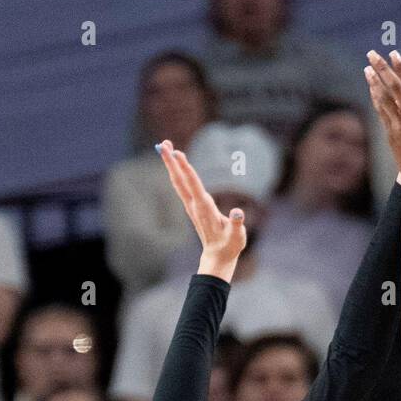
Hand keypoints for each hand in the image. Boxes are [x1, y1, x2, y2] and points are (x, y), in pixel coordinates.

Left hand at [157, 138, 246, 274]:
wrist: (217, 257)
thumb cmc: (229, 245)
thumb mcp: (237, 236)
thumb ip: (237, 224)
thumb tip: (238, 213)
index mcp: (205, 209)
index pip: (193, 184)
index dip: (186, 168)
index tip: (177, 153)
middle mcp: (195, 205)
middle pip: (180, 180)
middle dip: (171, 162)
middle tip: (162, 143)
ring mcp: (192, 206)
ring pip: (178, 181)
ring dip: (171, 164)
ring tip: (165, 146)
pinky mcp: (192, 207)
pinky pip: (181, 186)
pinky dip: (176, 172)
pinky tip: (174, 165)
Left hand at [365, 48, 400, 190]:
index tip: (394, 54)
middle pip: (396, 87)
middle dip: (383, 68)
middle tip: (373, 54)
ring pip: (385, 98)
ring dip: (374, 81)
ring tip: (367, 67)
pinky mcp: (392, 135)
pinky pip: (382, 112)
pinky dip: (375, 98)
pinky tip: (371, 88)